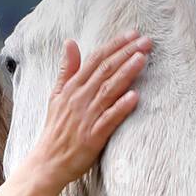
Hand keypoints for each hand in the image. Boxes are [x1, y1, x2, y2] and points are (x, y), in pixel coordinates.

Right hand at [33, 31, 152, 187]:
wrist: (48, 162)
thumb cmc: (55, 129)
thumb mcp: (56, 95)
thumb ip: (67, 69)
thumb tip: (70, 42)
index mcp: (72, 87)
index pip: (95, 59)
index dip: (115, 45)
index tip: (133, 33)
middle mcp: (79, 98)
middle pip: (105, 70)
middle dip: (126, 53)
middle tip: (147, 41)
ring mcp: (86, 117)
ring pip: (108, 90)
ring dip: (126, 73)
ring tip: (143, 59)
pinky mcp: (93, 136)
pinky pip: (109, 119)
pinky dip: (121, 107)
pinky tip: (135, 96)